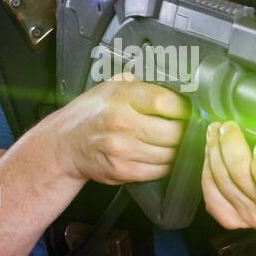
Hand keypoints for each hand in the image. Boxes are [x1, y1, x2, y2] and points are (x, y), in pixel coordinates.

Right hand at [55, 74, 188, 184]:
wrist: (66, 144)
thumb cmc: (90, 114)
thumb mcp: (110, 87)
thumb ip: (139, 85)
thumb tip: (172, 87)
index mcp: (122, 97)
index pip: (166, 102)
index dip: (184, 108)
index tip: (189, 110)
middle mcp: (122, 123)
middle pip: (173, 132)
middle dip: (185, 132)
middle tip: (188, 129)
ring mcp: (123, 150)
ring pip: (169, 154)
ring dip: (178, 150)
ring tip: (176, 142)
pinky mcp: (123, 170)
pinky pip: (158, 171)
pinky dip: (166, 165)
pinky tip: (163, 156)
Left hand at [201, 121, 255, 229]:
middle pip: (238, 176)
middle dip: (229, 145)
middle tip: (227, 126)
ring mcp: (247, 217)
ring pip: (221, 180)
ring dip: (214, 151)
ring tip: (215, 132)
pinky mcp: (230, 219)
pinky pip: (210, 193)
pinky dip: (207, 169)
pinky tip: (210, 152)